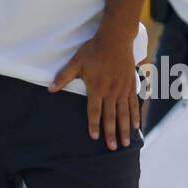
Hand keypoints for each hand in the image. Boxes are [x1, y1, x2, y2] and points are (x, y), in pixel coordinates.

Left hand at [50, 23, 140, 148]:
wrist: (115, 39)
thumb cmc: (93, 50)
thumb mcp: (76, 62)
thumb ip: (63, 77)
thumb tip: (50, 89)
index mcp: (96, 87)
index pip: (94, 111)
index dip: (94, 125)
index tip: (95, 137)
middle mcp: (111, 91)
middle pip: (111, 116)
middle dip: (111, 133)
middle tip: (112, 148)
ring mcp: (123, 89)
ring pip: (124, 113)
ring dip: (124, 129)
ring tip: (125, 143)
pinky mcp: (131, 85)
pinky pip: (134, 104)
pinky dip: (136, 116)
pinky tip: (137, 126)